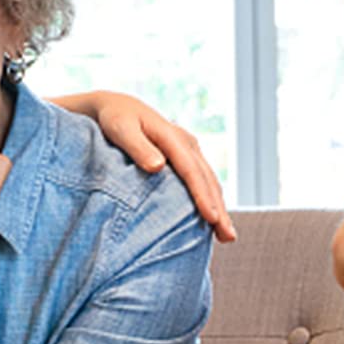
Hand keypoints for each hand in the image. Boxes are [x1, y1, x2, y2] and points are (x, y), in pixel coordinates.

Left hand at [60, 90, 234, 243]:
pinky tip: (211, 220)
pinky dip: (209, 200)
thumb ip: (138, 147)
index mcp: (173, 137)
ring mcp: (188, 150)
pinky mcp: (184, 158)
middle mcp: (187, 143)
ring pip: (209, 182)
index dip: (202, 196)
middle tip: (228, 237)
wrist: (116, 106)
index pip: (191, 171)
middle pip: (207, 180)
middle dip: (219, 209)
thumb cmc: (115, 119)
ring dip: (219, 208)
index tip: (210, 218)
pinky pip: (201, 181)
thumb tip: (158, 167)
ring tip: (227, 236)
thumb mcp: (121, 129)